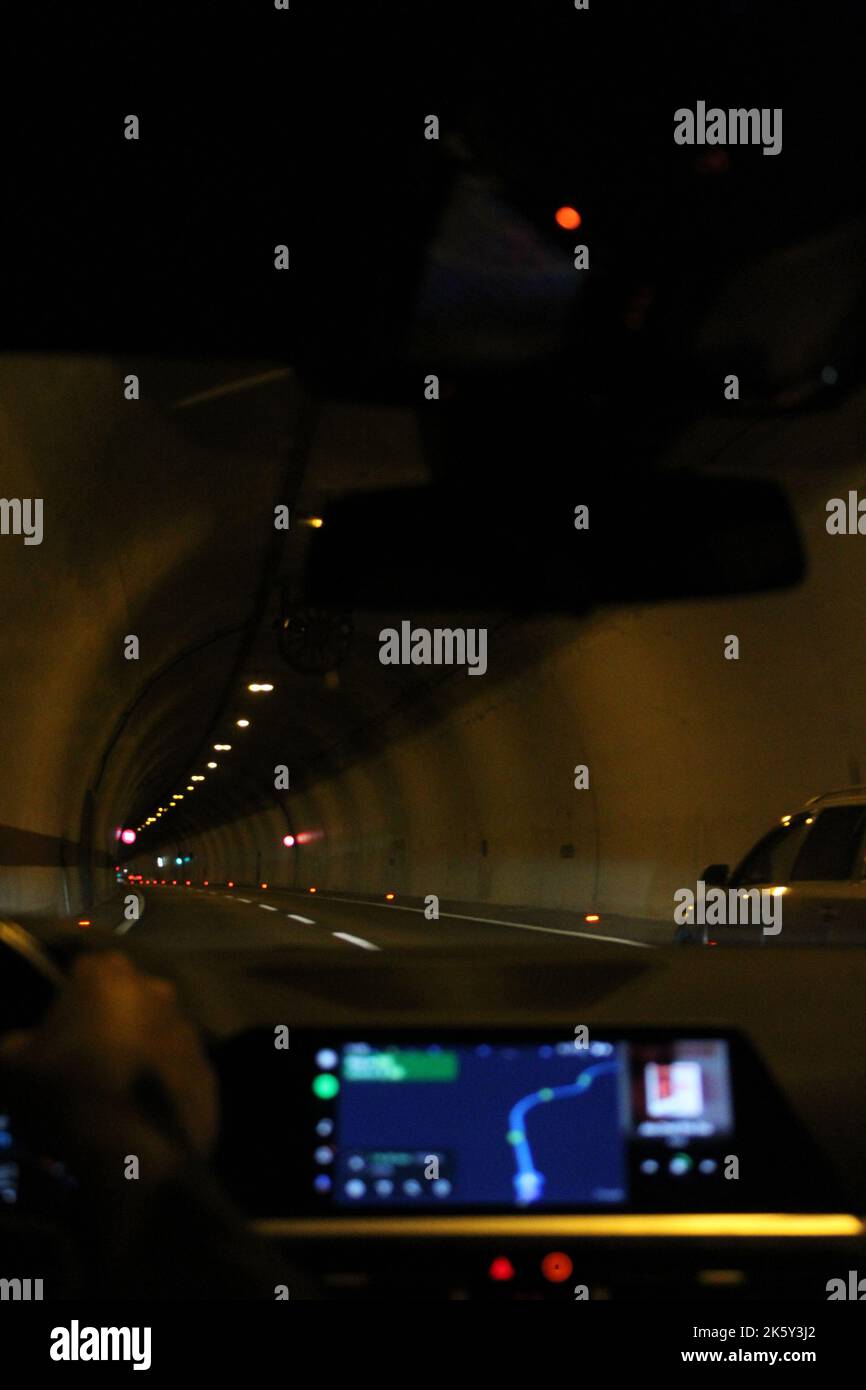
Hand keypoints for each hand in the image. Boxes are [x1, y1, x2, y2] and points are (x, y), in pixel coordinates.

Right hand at [0, 950, 217, 1179]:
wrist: (136, 1151)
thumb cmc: (68, 1094)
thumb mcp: (12, 1069)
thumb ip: (14, 1046)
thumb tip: (22, 1046)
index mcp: (105, 974)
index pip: (80, 971)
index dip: (64, 1002)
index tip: (55, 1035)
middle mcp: (154, 988)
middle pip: (123, 998)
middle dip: (106, 1021)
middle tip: (84, 1062)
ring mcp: (187, 1027)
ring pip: (153, 1030)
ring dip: (136, 1049)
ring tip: (113, 1091)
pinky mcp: (207, 1066)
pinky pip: (176, 1067)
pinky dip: (161, 1081)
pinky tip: (141, 1111)